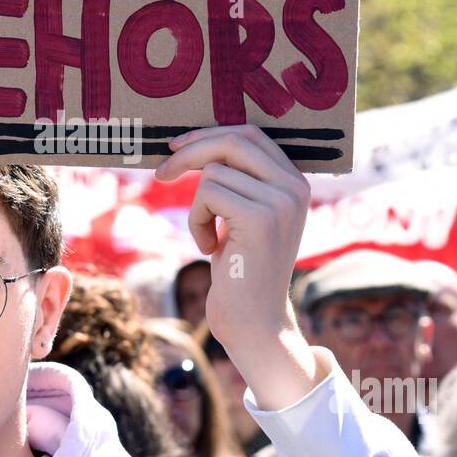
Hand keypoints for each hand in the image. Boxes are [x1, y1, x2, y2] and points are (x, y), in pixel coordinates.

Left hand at [156, 125, 324, 409]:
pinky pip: (207, 194)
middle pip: (234, 140)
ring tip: (208, 237)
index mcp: (296, 182)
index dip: (210, 134)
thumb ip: (237, 179)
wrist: (255, 322)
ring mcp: (280, 200)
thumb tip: (196, 141)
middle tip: (160, 174)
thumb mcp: (244, 216)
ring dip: (196, 207)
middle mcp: (295, 186)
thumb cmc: (241, 270)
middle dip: (190, 152)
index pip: (252, 134)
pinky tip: (210, 248)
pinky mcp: (260, 217)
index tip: (177, 146)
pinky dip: (196, 221)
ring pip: (213, 172)